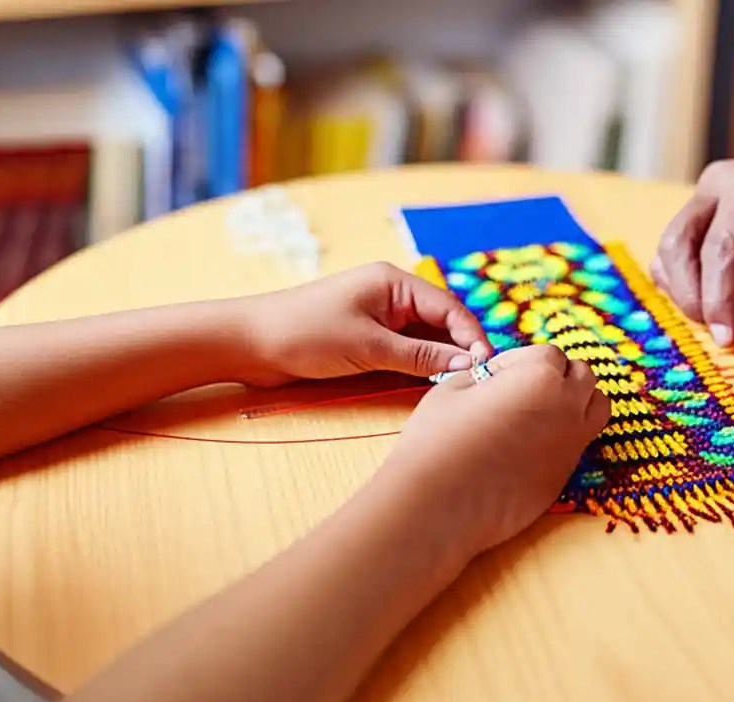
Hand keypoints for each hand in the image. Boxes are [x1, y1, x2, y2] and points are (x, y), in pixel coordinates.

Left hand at [237, 262, 490, 385]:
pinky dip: (419, 365)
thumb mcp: (369, 347)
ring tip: (457, 386)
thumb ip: (421, 356)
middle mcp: (391, 296)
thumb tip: (468, 364)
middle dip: (459, 349)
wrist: (248, 343)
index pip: (449, 308)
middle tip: (476, 381)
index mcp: (394, 283)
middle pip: (441, 322)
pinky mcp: (366, 338)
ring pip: (425, 339)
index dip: (471, 337)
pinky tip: (429, 384)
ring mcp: (379, 317)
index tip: (486, 367)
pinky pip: (405, 350)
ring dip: (439, 359)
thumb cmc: (305, 334)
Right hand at [376, 344, 610, 554]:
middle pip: (583, 377)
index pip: (550, 353)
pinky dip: (561, 439)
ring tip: (535, 414)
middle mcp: (567, 408)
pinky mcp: (563, 479)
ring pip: (595, 410)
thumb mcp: (454, 388)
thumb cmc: (437, 440)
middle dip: (557, 376)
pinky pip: (575, 446)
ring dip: (574, 403)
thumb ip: (489, 377)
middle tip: (521, 390)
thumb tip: (500, 381)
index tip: (496, 376)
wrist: (435, 505)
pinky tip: (524, 449)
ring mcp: (571, 446)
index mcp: (541, 377)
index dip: (521, 361)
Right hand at [652, 159, 733, 344]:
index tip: (726, 335)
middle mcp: (714, 185)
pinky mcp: (688, 216)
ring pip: (667, 251)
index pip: (720, 246)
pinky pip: (668, 255)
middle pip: (677, 243)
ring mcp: (696, 198)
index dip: (718, 296)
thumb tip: (731, 315)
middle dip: (691, 295)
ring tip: (718, 317)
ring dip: (684, 292)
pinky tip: (708, 300)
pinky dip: (680, 284)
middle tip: (718, 329)